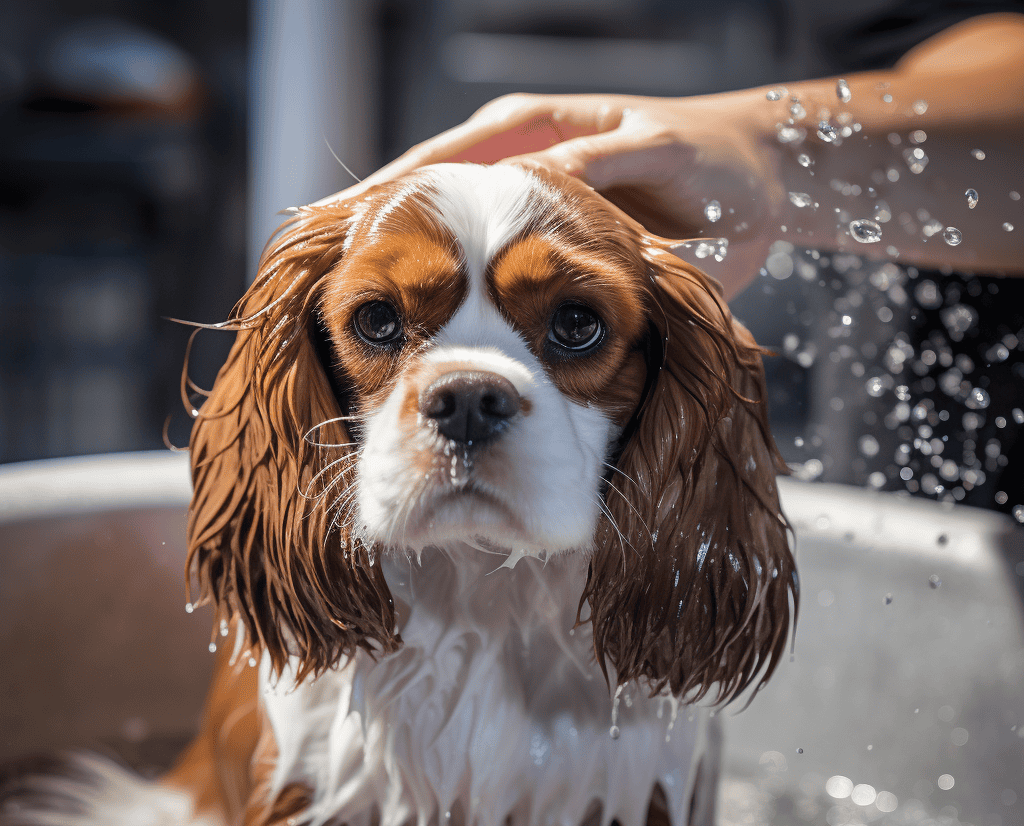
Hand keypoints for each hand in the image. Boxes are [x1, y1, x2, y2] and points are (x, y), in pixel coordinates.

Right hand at [326, 92, 784, 297]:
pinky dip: (464, 314)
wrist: (761, 193)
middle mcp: (521, 179)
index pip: (442, 160)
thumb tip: (522, 183)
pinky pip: (498, 296)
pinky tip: (437, 343)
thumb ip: (592, 167)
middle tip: (330, 282)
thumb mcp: (656, 152)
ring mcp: (532, 228)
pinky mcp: (556, 275)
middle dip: (381, 243)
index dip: (389, 194)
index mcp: (535, 134)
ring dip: (414, 285)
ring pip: (455, 256)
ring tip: (361, 317)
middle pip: (431, 210)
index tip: (342, 227)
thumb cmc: (714, 164)